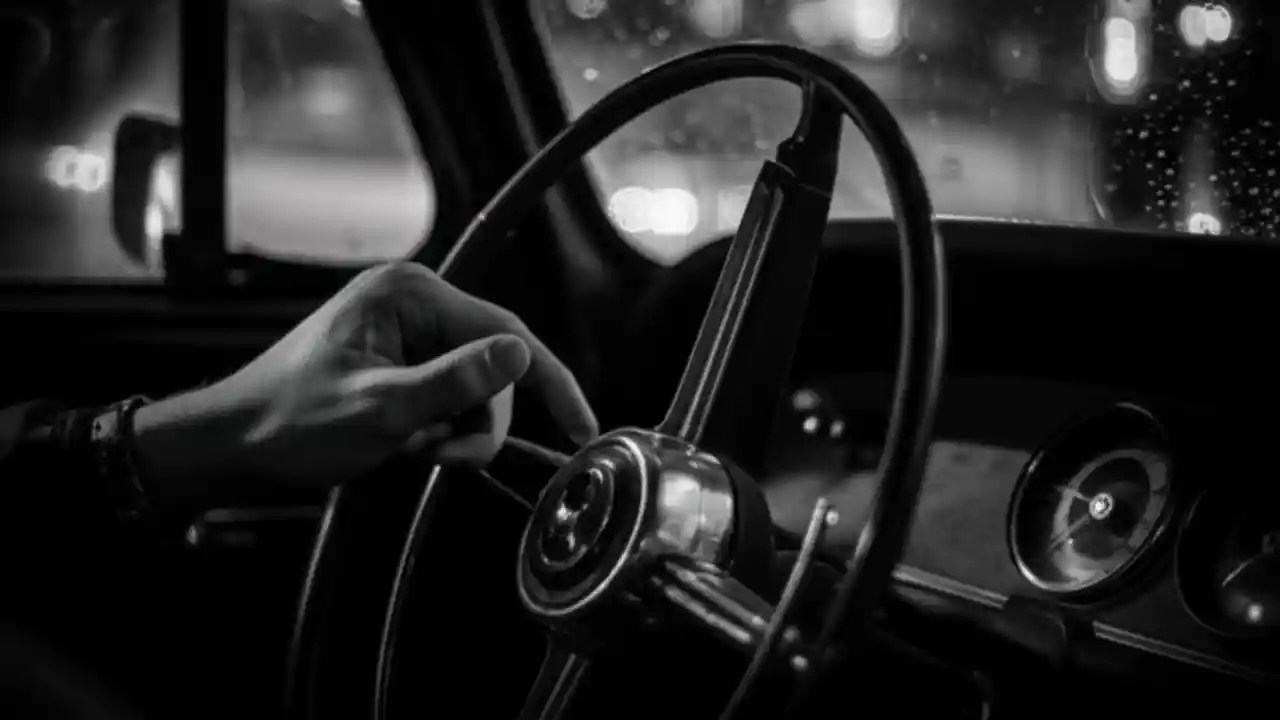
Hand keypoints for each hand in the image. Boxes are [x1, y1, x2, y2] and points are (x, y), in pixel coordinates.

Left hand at [133, 262, 597, 503]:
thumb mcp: (381, 410)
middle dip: (478, 421)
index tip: (581, 426)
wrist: (235, 443)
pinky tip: (406, 444)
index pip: (506, 332)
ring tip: (412, 451)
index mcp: (410, 295)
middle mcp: (414, 303)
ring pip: (475, 389)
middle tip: (440, 457)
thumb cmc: (292, 421)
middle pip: (494, 366)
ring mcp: (407, 331)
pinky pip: (449, 396)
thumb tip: (521, 356)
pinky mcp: (401, 359)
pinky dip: (438, 429)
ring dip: (456, 431)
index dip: (549, 382)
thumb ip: (455, 382)